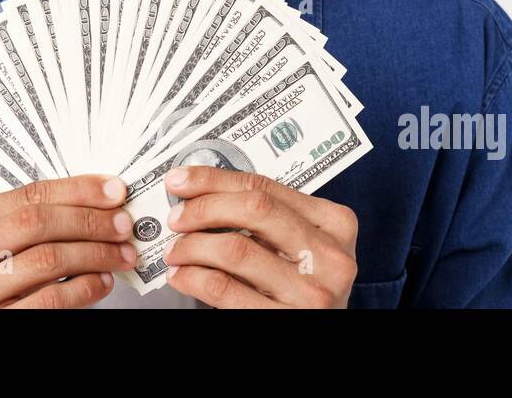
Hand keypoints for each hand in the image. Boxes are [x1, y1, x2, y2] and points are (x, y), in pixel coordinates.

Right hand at [0, 175, 136, 307]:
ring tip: (121, 254)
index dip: (77, 190)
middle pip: (36, 223)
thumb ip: (31, 221)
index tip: (114, 190)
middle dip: (89, 221)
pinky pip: (49, 300)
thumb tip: (99, 200)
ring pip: (46, 260)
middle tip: (123, 224)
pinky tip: (102, 282)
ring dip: (95, 254)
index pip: (27, 195)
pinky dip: (84, 288)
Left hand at [161, 166, 358, 307]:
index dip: (215, 180)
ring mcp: (311, 291)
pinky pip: (225, 289)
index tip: (183, 180)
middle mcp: (330, 256)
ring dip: (192, 246)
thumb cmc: (308, 287)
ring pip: (235, 249)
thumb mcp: (302, 246)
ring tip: (176, 251)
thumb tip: (204, 193)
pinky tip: (182, 275)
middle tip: (177, 217)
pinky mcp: (286, 319)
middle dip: (203, 208)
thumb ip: (269, 219)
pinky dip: (194, 278)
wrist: (326, 332)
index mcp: (335, 224)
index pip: (265, 187)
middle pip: (253, 209)